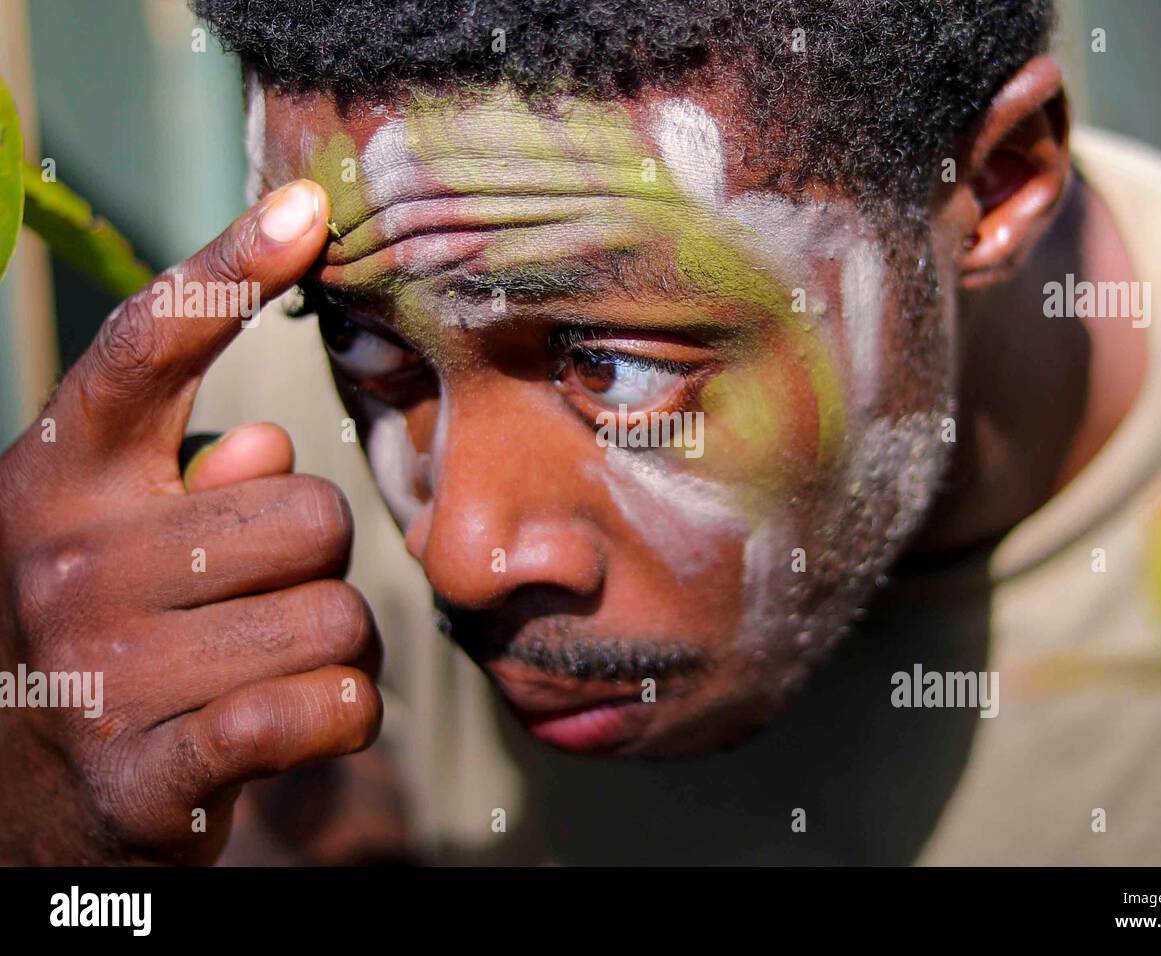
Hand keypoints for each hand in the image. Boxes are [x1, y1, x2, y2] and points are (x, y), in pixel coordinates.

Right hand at [0, 180, 382, 864]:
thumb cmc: (106, 642)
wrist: (20, 807)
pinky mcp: (148, 776)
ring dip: (338, 647)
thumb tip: (265, 445)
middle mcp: (67, 562)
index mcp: (58, 480)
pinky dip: (343, 713)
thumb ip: (188, 477)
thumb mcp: (117, 541)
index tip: (304, 211)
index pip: (143, 350)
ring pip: (336, 616)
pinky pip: (315, 707)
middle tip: (261, 601)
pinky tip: (312, 720)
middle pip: (308, 514)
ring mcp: (100, 673)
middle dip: (316, 565)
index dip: (226, 270)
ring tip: (272, 666)